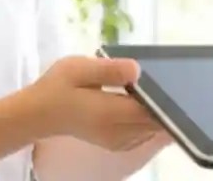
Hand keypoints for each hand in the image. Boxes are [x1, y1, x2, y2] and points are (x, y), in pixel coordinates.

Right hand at [24, 56, 162, 151]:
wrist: (40, 113)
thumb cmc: (58, 87)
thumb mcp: (78, 68)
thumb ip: (108, 69)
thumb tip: (137, 70)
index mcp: (109, 113)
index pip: (150, 110)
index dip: (164, 96)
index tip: (172, 79)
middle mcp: (118, 133)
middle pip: (156, 121)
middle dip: (165, 103)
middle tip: (167, 79)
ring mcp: (119, 142)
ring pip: (153, 129)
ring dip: (158, 110)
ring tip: (155, 88)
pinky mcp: (118, 144)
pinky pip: (144, 133)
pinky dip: (149, 119)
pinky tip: (144, 101)